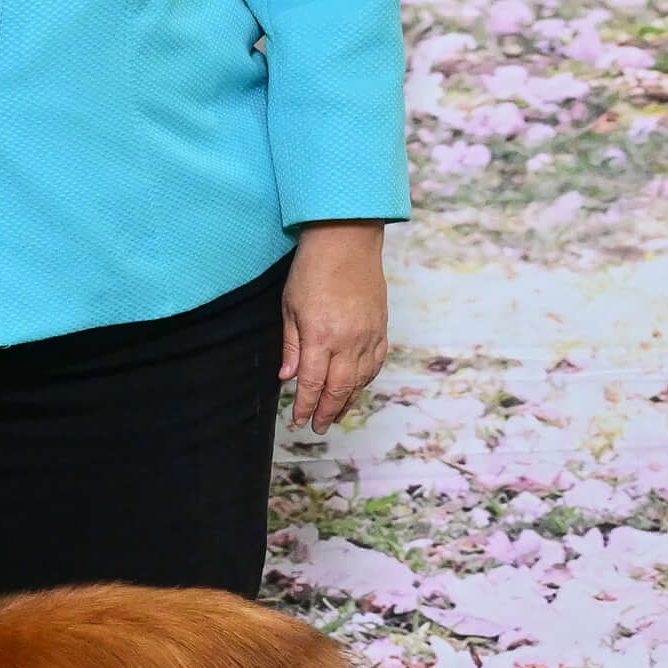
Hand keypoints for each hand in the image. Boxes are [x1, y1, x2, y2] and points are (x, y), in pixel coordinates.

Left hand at [280, 221, 388, 432]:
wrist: (347, 240)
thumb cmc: (312, 269)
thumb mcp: (290, 306)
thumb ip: (290, 345)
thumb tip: (287, 377)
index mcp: (320, 336)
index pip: (311, 382)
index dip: (304, 406)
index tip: (297, 421)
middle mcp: (347, 340)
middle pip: (338, 389)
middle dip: (326, 412)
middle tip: (317, 427)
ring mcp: (368, 335)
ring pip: (359, 380)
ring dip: (347, 402)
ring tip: (334, 415)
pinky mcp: (381, 328)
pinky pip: (375, 364)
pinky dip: (365, 381)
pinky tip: (356, 389)